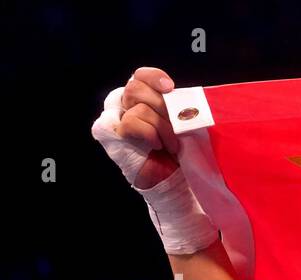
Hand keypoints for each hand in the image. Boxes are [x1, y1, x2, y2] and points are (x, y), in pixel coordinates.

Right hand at [91, 66, 180, 188]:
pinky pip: (131, 122)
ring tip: (172, 144)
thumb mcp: (181, 124)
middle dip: (162, 107)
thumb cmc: (178, 151)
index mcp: (142, 99)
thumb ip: (176, 107)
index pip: (140, 76)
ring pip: (140, 108)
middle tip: (177, 126)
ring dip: (163, 127)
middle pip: (135, 88)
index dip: (153, 77)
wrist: (173, 179)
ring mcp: (116, 119)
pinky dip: (150, 134)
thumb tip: (186, 97)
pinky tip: (157, 146)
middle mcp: (125, 105)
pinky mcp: (112, 135)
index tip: (170, 88)